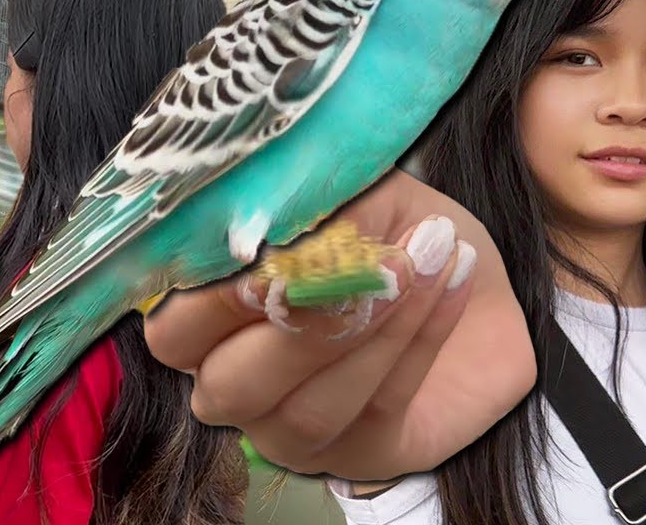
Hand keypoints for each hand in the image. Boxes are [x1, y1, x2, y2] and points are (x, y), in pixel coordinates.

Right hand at [142, 169, 534, 483]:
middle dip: (298, 327)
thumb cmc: (388, 227)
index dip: (216, 300)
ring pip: (306, 412)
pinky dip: (418, 341)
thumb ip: (307, 206)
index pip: (173, 331)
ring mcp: (290, 430)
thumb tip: (285, 223)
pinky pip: (376, 414)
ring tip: (428, 257)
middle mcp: (233, 382)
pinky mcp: (360, 454)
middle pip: (227, 387)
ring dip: (375, 331)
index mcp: (207, 319)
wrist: (471, 266)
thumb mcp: (348, 190)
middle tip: (370, 265)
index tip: (279, 252)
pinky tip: (451, 279)